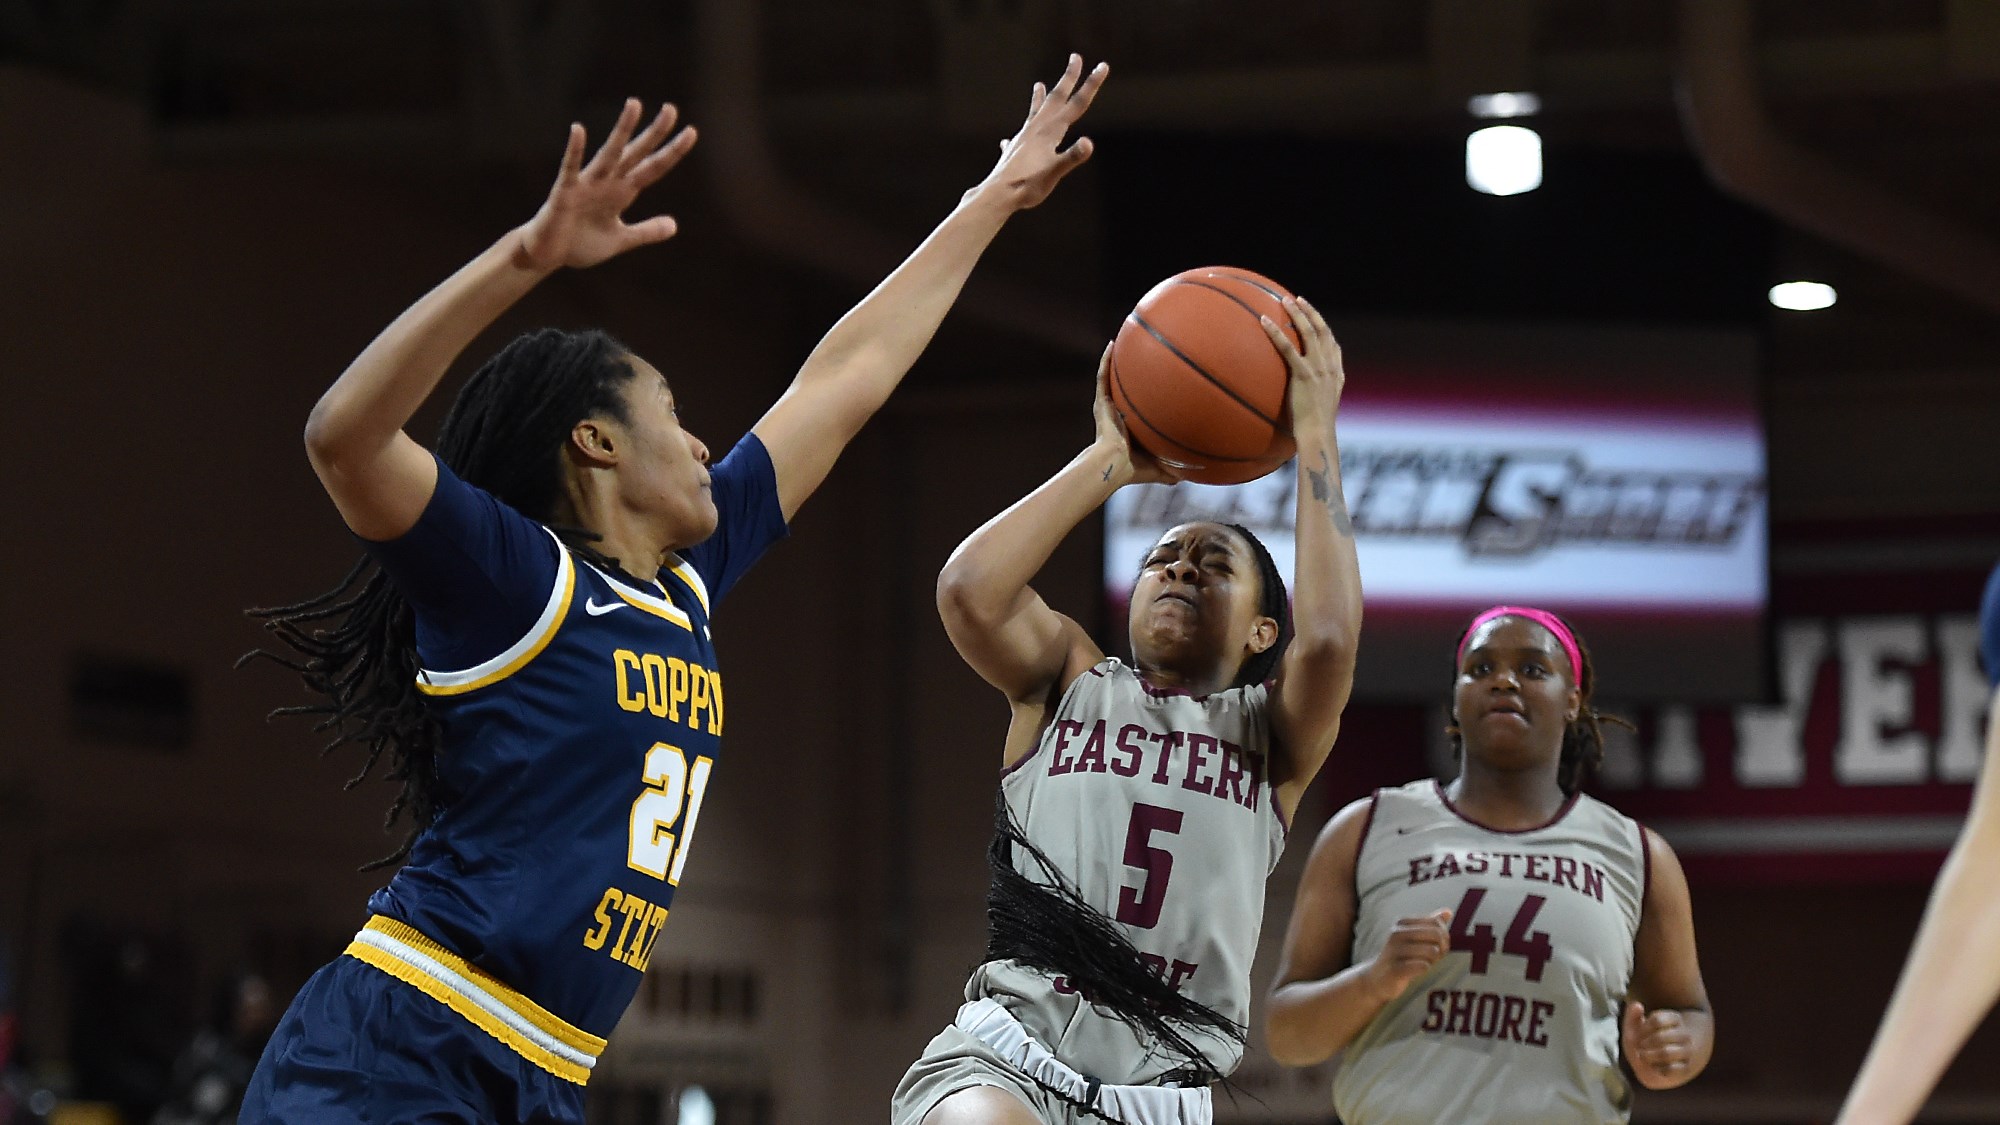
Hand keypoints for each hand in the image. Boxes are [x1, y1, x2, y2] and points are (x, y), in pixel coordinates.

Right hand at [517, 99, 697, 271]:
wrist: (547, 255)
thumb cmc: (580, 244)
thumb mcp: (621, 240)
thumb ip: (646, 231)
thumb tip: (674, 225)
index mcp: (622, 192)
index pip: (652, 168)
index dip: (671, 152)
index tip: (691, 132)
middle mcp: (608, 183)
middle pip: (636, 153)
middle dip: (653, 133)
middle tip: (672, 109)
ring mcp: (587, 185)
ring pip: (609, 154)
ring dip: (622, 131)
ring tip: (634, 105)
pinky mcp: (564, 192)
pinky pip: (570, 169)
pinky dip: (574, 151)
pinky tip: (578, 130)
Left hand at [975, 54, 1108, 210]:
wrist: (997, 196)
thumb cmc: (1027, 186)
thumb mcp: (1054, 173)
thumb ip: (1071, 157)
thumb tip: (1089, 143)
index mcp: (1050, 131)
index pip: (1077, 104)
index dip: (1092, 85)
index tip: (1102, 65)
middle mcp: (1036, 129)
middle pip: (1056, 98)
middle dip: (1069, 78)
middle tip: (1076, 57)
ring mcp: (1023, 138)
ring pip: (1035, 112)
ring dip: (1040, 98)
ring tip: (1038, 85)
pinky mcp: (1014, 151)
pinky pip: (1019, 136)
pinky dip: (1020, 133)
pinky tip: (1009, 140)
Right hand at [1090, 344, 1180, 486]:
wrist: (1114, 466)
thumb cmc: (1134, 469)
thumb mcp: (1162, 467)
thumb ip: (1176, 469)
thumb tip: (1195, 474)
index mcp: (1130, 425)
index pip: (1138, 406)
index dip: (1146, 394)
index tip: (1159, 381)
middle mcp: (1118, 412)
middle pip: (1125, 387)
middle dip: (1131, 372)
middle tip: (1143, 355)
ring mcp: (1108, 406)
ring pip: (1111, 377)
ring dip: (1116, 360)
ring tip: (1123, 339)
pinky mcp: (1101, 402)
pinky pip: (1102, 377)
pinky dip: (1105, 361)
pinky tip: (1111, 345)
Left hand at [1259, 296, 1344, 436]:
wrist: (1318, 435)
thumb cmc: (1316, 427)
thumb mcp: (1322, 406)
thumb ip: (1317, 393)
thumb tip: (1306, 392)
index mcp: (1336, 373)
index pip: (1332, 343)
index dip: (1322, 326)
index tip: (1312, 315)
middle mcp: (1330, 366)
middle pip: (1321, 330)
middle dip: (1309, 312)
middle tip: (1296, 300)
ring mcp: (1318, 369)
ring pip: (1308, 332)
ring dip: (1296, 313)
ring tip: (1284, 301)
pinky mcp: (1304, 375)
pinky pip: (1288, 348)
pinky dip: (1276, 332)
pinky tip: (1264, 321)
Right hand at [1365, 909, 1451, 1001]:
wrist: (1376, 978)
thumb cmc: (1400, 957)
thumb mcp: (1414, 938)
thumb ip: (1430, 924)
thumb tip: (1448, 912)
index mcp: (1402, 923)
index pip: (1436, 923)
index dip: (1443, 937)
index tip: (1437, 947)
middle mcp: (1397, 933)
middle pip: (1436, 935)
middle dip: (1441, 948)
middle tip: (1434, 958)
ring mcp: (1395, 950)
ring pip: (1432, 951)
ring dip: (1432, 961)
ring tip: (1423, 964)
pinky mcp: (1395, 968)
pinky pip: (1423, 966)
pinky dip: (1424, 970)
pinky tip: (1416, 971)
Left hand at [1623, 1001, 1694, 1086]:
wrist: (1657, 1065)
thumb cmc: (1645, 1042)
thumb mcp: (1635, 1027)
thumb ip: (1632, 1015)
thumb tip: (1637, 1005)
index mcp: (1675, 1019)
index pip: (1657, 1020)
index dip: (1642, 1028)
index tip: (1638, 1034)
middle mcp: (1684, 1034)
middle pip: (1660, 1037)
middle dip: (1644, 1044)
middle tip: (1639, 1046)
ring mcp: (1687, 1052)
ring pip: (1666, 1053)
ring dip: (1649, 1056)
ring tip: (1643, 1056)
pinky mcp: (1686, 1068)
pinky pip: (1671, 1069)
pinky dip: (1658, 1069)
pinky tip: (1654, 1067)